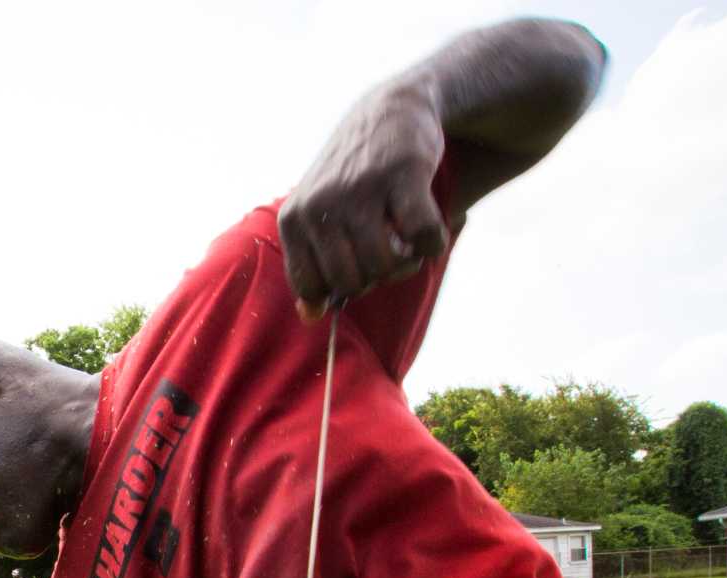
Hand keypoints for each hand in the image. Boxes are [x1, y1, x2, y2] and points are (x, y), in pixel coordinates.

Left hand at [279, 80, 450, 320]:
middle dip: (376, 276)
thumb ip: (311, 263)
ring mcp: (360, 190)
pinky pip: (423, 238)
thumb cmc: (353, 177)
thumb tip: (310, 317)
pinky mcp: (403, 175)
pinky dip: (433, 244)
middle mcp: (321, 205)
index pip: (313, 288)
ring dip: (407, 262)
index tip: (356, 264)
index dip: (341, 287)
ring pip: (386, 266)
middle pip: (352, 282)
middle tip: (388, 249)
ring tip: (407, 239)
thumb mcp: (317, 215)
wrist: (392, 111)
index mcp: (293, 219)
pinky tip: (430, 230)